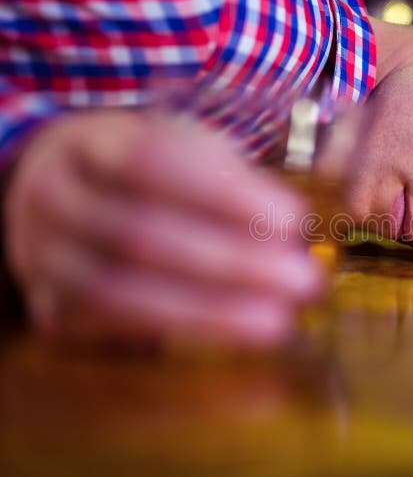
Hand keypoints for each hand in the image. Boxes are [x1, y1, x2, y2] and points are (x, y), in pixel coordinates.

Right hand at [3, 109, 324, 347]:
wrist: (62, 199)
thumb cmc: (144, 170)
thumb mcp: (182, 147)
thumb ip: (230, 177)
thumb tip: (291, 229)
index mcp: (90, 143)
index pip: (153, 162)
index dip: (225, 195)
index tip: (292, 220)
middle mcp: (55, 198)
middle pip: (142, 235)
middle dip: (234, 262)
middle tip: (302, 280)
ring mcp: (46, 256)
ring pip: (124, 292)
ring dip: (213, 311)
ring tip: (280, 320)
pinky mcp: (53, 308)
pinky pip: (118, 328)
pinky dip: (183, 332)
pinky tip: (237, 332)